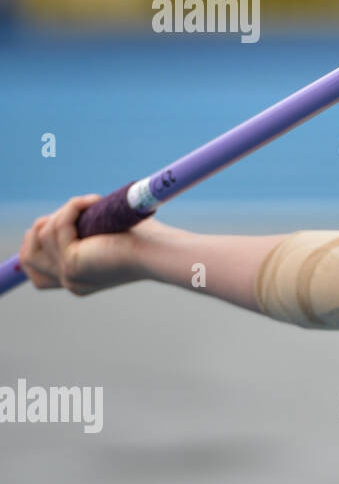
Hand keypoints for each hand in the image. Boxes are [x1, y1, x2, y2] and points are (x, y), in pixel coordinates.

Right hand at [18, 194, 151, 295]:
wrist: (164, 251)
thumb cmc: (148, 239)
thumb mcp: (108, 234)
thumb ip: (86, 229)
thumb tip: (71, 211)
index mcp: (81, 279)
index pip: (37, 274)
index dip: (34, 247)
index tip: (48, 222)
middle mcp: (72, 282)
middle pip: (29, 256)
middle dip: (45, 226)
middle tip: (77, 209)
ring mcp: (69, 276)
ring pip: (40, 236)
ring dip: (63, 212)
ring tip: (93, 202)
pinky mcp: (72, 264)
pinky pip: (56, 227)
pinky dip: (71, 208)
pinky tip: (95, 201)